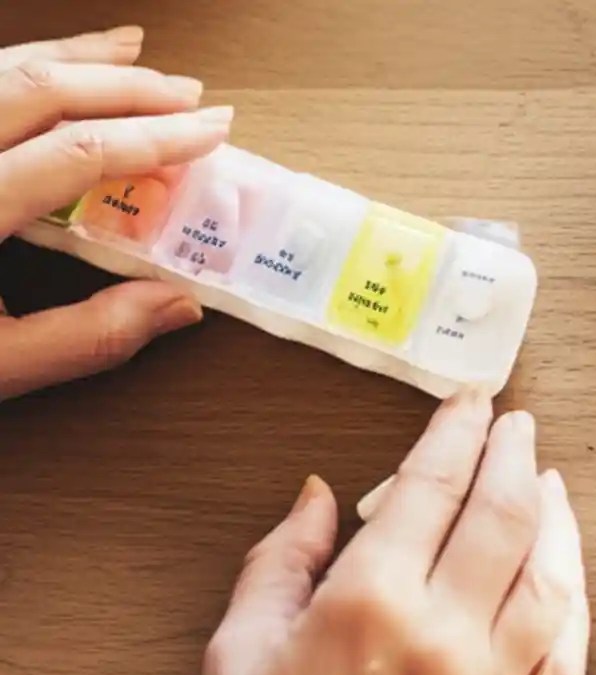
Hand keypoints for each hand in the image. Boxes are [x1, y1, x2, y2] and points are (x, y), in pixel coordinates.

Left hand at [0, 26, 231, 398]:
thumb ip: (86, 337)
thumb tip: (178, 306)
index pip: (76, 154)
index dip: (155, 138)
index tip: (212, 132)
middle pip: (40, 91)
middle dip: (128, 88)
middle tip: (192, 96)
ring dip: (78, 59)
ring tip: (135, 53)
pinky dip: (20, 64)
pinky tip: (49, 64)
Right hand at [204, 394, 590, 674]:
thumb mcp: (238, 656)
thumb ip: (276, 564)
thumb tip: (313, 498)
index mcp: (369, 604)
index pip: (432, 486)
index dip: (457, 432)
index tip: (469, 405)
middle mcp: (443, 635)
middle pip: (502, 514)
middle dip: (513, 454)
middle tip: (515, 423)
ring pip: (549, 575)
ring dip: (555, 517)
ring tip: (548, 481)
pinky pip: (566, 655)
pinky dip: (572, 603)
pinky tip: (564, 574)